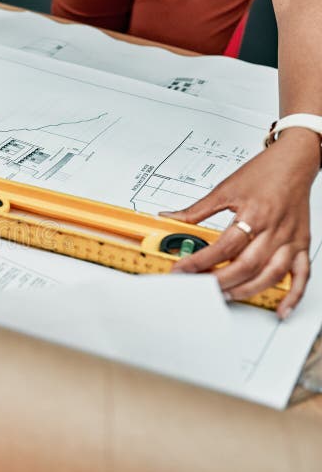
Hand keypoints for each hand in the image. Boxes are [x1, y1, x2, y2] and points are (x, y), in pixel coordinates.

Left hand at [161, 128, 319, 318]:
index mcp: (254, 214)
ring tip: (225, 296)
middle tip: (200, 287)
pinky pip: (301, 275)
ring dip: (247, 290)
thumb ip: (197, 209)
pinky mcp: (302, 245)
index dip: (199, 262)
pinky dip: (293, 295)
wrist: (295, 161)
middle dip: (220, 281)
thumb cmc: (264, 172)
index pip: (223, 247)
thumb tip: (170, 217)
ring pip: (270, 274)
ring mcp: (290, 240)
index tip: (182, 270)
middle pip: (246, 265)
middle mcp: (275, 229)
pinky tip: (281, 310)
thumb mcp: (225, 188)